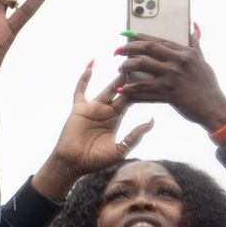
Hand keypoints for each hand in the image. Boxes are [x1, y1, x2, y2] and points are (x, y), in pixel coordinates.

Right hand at [32, 62, 153, 200]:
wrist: (72, 164)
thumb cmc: (95, 160)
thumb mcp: (120, 149)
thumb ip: (135, 135)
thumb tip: (152, 121)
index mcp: (116, 119)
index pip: (132, 100)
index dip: (141, 90)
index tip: (153, 78)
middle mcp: (106, 111)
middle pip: (121, 91)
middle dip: (131, 80)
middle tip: (143, 64)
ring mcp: (92, 108)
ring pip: (106, 88)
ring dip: (115, 77)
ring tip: (126, 63)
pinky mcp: (79, 108)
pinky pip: (81, 90)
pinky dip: (84, 78)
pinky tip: (91, 64)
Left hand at [117, 25, 225, 132]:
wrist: (212, 107)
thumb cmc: (207, 85)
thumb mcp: (202, 61)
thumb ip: (195, 44)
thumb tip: (193, 27)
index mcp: (186, 53)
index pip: (158, 40)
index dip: (139, 37)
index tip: (126, 35)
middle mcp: (178, 62)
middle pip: (147, 49)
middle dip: (128, 48)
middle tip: (117, 52)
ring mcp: (172, 78)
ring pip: (141, 66)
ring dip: (126, 67)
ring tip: (120, 70)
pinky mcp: (167, 93)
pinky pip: (142, 89)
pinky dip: (130, 89)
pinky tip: (122, 89)